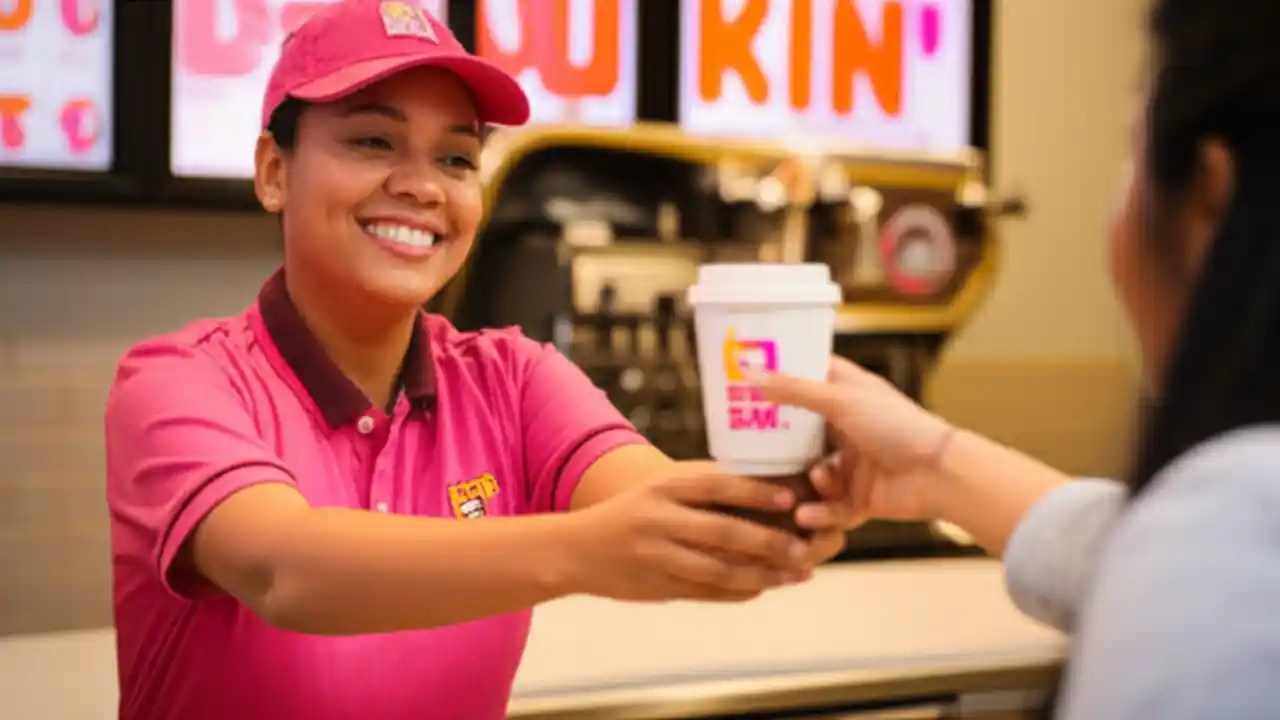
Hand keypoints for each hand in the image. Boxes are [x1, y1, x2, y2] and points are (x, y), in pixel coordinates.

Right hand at [562, 461, 813, 602]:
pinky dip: (739, 592)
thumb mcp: (660, 488)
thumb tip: (769, 489)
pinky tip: (763, 589)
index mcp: (664, 486)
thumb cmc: (632, 512)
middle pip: (723, 532)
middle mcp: (660, 518)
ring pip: (719, 570)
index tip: (791, 499)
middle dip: (769, 543)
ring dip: (763, 575)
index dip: (756, 492)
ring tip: (796, 576)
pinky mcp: (657, 586)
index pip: (717, 485)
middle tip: (804, 549)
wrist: (575, 549)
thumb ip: (704, 489)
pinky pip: (706, 592)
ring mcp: (657, 555)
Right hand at [749, 356, 956, 530]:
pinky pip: (830, 507)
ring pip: (812, 473)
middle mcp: (847, 427)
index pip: (808, 379)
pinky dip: (819, 512)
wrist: (939, 475)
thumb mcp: (840, 401)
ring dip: (806, 482)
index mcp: (847, 395)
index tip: (745, 383)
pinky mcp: (859, 498)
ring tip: (807, 486)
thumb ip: (794, 390)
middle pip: (802, 432)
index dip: (780, 379)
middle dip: (778, 443)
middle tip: (746, 447)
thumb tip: (750, 374)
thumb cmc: (896, 426)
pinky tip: (806, 516)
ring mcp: (853, 463)